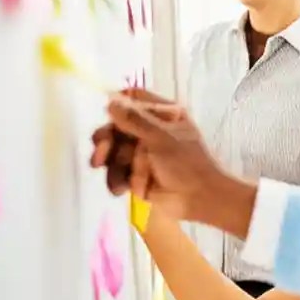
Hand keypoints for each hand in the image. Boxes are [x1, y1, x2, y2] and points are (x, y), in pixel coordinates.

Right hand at [99, 92, 257, 235]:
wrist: (199, 199)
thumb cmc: (186, 163)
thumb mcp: (161, 137)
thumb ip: (134, 120)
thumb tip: (110, 102)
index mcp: (163, 115)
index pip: (135, 99)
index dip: (118, 103)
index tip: (106, 112)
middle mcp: (151, 131)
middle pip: (118, 127)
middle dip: (106, 140)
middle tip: (99, 153)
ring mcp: (143, 154)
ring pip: (114, 152)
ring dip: (109, 163)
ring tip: (111, 175)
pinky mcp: (137, 175)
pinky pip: (118, 173)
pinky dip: (117, 180)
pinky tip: (121, 189)